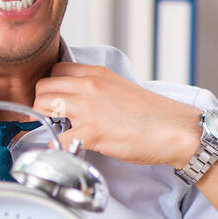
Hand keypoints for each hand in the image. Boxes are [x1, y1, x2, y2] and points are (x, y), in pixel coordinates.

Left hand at [32, 63, 203, 167]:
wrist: (176, 130)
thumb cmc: (153, 114)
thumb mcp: (120, 88)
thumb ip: (97, 89)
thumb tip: (78, 99)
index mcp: (96, 74)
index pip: (55, 69)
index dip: (50, 85)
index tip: (53, 98)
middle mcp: (89, 87)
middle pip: (42, 87)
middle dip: (41, 103)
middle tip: (50, 117)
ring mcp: (88, 109)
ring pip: (42, 107)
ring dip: (44, 121)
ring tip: (58, 130)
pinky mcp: (91, 132)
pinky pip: (57, 139)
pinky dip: (56, 146)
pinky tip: (63, 148)